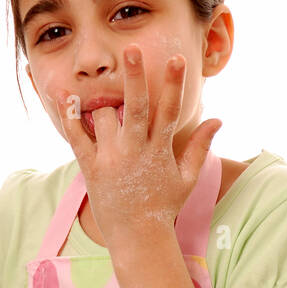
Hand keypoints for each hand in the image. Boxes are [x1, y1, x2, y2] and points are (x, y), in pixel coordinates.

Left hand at [54, 47, 221, 245]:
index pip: (169, 110)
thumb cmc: (163, 206)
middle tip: (131, 49)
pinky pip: (77, 137)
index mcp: (160, 151)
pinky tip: (67, 98)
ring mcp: (112, 159)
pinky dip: (71, 117)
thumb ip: (200, 147)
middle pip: (135, 106)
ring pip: (104, 116)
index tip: (177, 59)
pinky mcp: (91, 168)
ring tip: (103, 96)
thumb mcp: (186, 178)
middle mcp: (136, 151)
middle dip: (134, 77)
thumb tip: (218, 120)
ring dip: (103, 103)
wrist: (137, 238)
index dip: (174, 84)